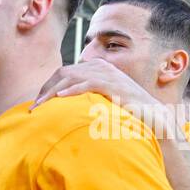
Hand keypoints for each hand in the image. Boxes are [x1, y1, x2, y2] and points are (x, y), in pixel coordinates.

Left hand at [31, 58, 182, 141]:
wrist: (155, 120)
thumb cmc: (127, 116)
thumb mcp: (102, 104)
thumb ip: (86, 100)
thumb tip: (63, 109)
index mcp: (99, 70)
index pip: (65, 72)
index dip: (48, 86)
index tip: (37, 103)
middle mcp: (103, 68)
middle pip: (65, 72)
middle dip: (46, 89)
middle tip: (34, 107)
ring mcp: (110, 75)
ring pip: (73, 76)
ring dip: (53, 91)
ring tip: (41, 105)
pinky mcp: (116, 86)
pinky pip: (89, 83)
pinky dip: (72, 90)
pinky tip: (59, 98)